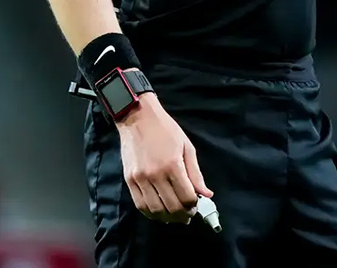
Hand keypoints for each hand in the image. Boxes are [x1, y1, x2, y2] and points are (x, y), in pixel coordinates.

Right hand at [117, 93, 213, 223]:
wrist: (138, 118)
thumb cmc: (166, 130)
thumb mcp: (187, 147)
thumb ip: (196, 173)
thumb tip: (206, 194)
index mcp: (172, 165)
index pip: (186, 197)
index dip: (194, 206)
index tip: (197, 205)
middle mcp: (155, 175)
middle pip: (171, 207)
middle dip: (183, 215)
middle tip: (188, 215)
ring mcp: (140, 179)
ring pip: (155, 210)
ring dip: (167, 217)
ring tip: (175, 216)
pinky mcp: (129, 181)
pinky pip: (140, 205)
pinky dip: (151, 213)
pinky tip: (159, 212)